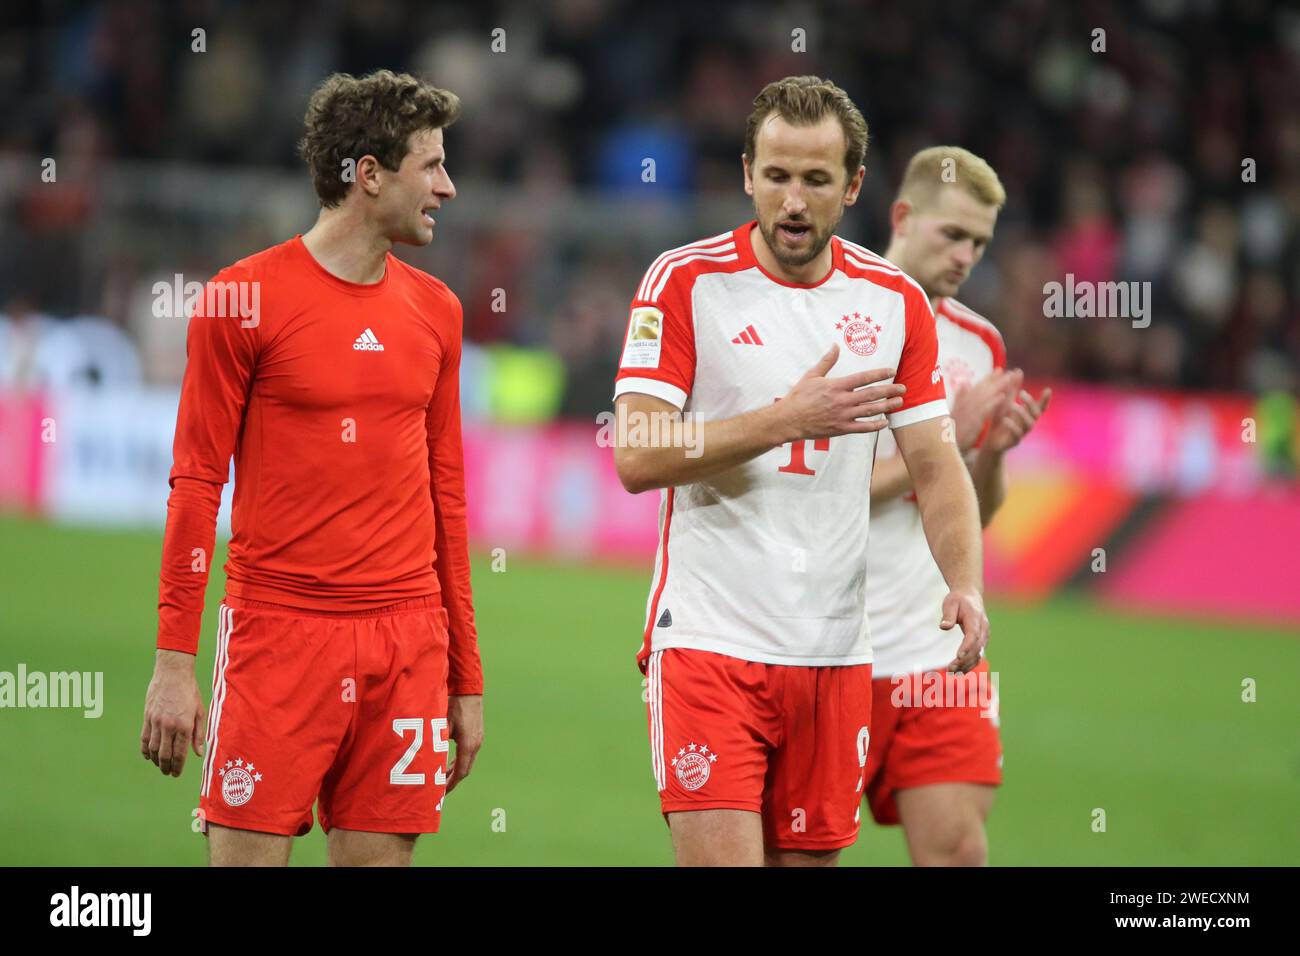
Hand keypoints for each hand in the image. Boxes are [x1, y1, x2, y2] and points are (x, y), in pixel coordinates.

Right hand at [140, 649, 204, 776]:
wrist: (173, 674)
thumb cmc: (190, 691)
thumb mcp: (200, 711)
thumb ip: (198, 734)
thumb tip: (198, 753)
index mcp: (185, 725)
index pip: (180, 753)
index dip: (178, 767)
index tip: (177, 774)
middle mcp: (169, 726)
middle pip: (165, 755)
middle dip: (166, 767)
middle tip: (169, 773)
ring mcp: (156, 722)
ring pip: (153, 749)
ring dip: (156, 761)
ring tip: (160, 766)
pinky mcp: (147, 717)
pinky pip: (144, 738)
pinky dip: (145, 750)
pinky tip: (148, 756)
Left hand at [444, 694, 482, 793]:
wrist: (469, 689)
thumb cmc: (455, 704)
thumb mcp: (442, 723)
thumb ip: (437, 741)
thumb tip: (426, 758)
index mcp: (468, 745)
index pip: (460, 772)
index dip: (450, 784)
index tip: (441, 793)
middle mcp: (475, 744)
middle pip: (465, 770)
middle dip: (452, 781)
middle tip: (439, 790)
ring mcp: (478, 740)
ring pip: (467, 762)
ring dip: (455, 772)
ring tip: (442, 779)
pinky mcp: (476, 735)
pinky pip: (468, 754)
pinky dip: (458, 762)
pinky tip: (449, 764)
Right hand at [776, 344, 906, 440]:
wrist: (789, 420)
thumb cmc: (799, 397)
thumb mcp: (811, 376)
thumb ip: (826, 361)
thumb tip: (835, 346)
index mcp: (836, 386)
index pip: (863, 378)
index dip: (880, 374)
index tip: (891, 371)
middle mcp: (842, 401)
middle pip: (871, 394)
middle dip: (889, 390)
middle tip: (903, 388)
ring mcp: (843, 416)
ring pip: (870, 410)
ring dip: (887, 406)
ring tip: (899, 402)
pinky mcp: (841, 429)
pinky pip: (862, 428)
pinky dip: (875, 426)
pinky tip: (885, 423)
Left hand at [941, 590, 988, 673]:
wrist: (970, 596)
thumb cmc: (958, 600)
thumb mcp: (950, 603)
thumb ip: (948, 615)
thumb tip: (944, 627)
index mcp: (976, 618)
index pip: (973, 635)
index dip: (967, 647)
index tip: (958, 656)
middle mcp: (983, 629)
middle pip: (976, 648)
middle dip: (964, 660)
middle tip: (950, 668)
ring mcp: (984, 636)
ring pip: (978, 654)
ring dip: (967, 665)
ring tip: (952, 672)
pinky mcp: (981, 641)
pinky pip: (978, 655)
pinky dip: (970, 664)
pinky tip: (959, 672)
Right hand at [949, 369, 1019, 450]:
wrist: (942, 445)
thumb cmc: (948, 430)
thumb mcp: (954, 411)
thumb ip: (959, 397)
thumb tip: (963, 383)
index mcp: (962, 402)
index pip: (977, 387)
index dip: (988, 378)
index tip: (999, 370)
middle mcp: (965, 404)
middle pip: (982, 389)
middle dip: (995, 379)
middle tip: (1007, 371)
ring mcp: (969, 412)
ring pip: (985, 396)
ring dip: (997, 386)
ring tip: (1009, 379)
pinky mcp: (972, 421)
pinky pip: (985, 410)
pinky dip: (993, 402)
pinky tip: (1003, 397)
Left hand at [984, 381, 1051, 454]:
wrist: (990, 442)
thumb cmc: (999, 421)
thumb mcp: (1005, 403)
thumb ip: (1012, 389)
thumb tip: (1017, 370)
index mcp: (1027, 415)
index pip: (1040, 406)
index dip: (1045, 399)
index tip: (1048, 390)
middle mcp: (1028, 423)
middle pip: (1036, 413)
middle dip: (1031, 402)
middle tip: (1021, 393)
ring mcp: (1023, 433)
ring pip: (1029, 424)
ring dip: (1022, 413)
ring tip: (1013, 405)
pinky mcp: (1014, 442)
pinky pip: (1017, 435)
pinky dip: (1012, 426)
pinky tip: (1006, 418)